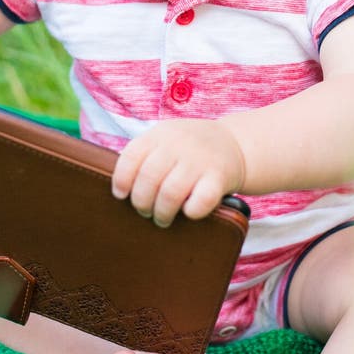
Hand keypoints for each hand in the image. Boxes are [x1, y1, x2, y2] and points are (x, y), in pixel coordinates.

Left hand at [111, 119, 245, 227]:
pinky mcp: (220, 177)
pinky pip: (200, 201)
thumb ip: (145, 155)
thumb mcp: (165, 140)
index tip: (120, 195)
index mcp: (160, 134)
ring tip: (162, 219)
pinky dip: (190, 212)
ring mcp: (200, 160)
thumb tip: (119, 189)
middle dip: (141, 202)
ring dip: (162, 212)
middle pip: (148, 177)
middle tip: (145, 212)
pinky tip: (188, 212)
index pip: (131, 155)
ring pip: (170, 193)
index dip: (121, 179)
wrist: (234, 143)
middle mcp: (178, 144)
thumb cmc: (189, 150)